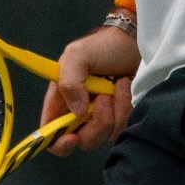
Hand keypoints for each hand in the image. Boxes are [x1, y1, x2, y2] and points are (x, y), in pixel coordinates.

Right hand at [41, 22, 139, 156]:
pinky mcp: (122, 117)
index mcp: (62, 100)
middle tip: (104, 99)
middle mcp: (80, 113)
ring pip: (105, 135)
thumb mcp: (77, 55)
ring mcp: (102, 117)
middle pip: (83, 140)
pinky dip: (126, 108)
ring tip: (118, 85)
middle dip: (96, 125)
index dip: (58, 143)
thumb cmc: (101, 46)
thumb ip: (69, 81)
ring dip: (115, 111)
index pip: (51, 133)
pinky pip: (123, 128)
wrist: (133, 42)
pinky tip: (126, 88)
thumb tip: (77, 112)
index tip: (72, 137)